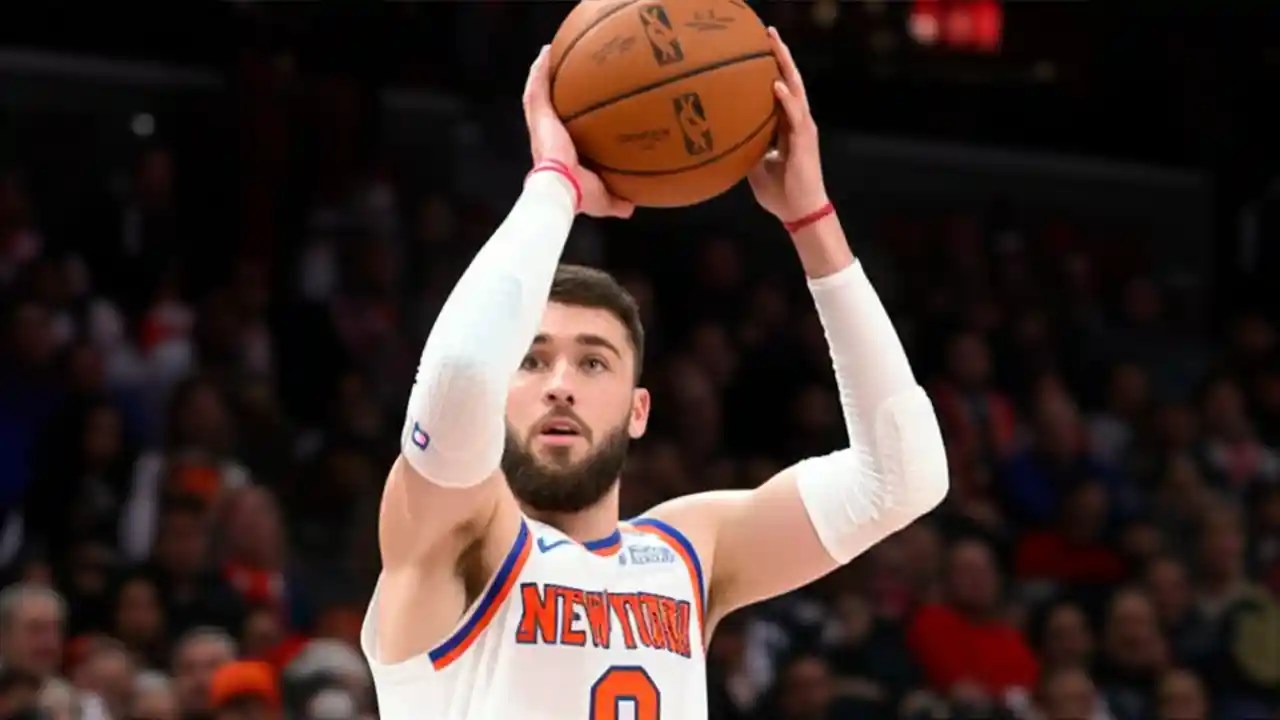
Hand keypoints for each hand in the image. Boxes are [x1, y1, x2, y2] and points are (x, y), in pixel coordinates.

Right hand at [523, 46, 633, 218]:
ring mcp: (540, 124)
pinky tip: (546, 53)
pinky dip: (539, 70)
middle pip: (547, 108)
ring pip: (537, 94)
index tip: (572, 106)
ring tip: (549, 54)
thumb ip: (616, 200)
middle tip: (559, 72)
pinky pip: (536, 88)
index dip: (562, 119)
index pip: (559, 131)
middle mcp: (546, 136)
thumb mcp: (602, 198)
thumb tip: (630, 207)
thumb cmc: (578, 195)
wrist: (562, 188)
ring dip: (541, 74)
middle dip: (550, 90)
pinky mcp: (538, 116)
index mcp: (558, 153)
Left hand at [747, 28, 829, 222]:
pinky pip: (795, 114)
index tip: (758, 47)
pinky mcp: (805, 141)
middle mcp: (798, 121)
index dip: (772, 67)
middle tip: (768, 32)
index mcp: (787, 125)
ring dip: (785, 65)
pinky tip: (774, 83)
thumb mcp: (755, 167)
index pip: (780, 88)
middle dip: (780, 55)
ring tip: (774, 43)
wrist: (800, 212)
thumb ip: (745, 149)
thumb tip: (723, 141)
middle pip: (789, 80)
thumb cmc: (780, 192)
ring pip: (795, 89)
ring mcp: (803, 128)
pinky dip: (785, 98)